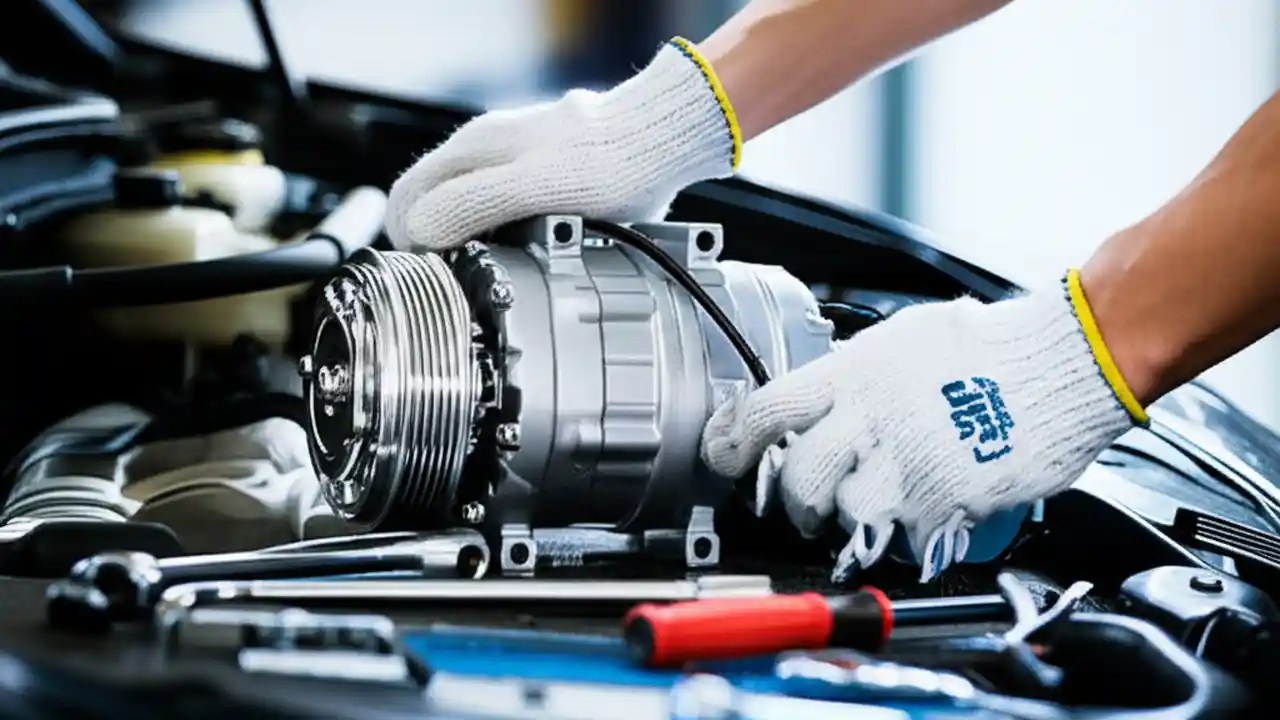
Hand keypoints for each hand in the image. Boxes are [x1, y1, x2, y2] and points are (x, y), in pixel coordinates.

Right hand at [385, 38, 740, 251]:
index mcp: (472, 150)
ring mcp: (513, 157)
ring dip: (467, 238)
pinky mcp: (541, 169)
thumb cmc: (607, 166)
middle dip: (434, 243)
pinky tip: (524, 248)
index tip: (432, 276)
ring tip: (489, 268)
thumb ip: (469, 210)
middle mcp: (486, 148)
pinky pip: (501, 204)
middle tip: (458, 280)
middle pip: (432, 201)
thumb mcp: (529, 192)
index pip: (406, 198)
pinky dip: (500, 231)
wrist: (661, 141)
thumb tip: (421, 233)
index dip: (408, 244)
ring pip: (466, 204)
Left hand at [700, 272, 1144, 581]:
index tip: (723, 456)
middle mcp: (870, 419)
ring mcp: (906, 464)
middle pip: (797, 479)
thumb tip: (815, 397)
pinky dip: (907, 533)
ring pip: (844, 513)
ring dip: (851, 518)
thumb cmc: (984, 347)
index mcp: (853, 375)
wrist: (1061, 362)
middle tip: (802, 504)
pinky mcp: (944, 501)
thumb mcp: (898, 340)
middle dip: (793, 501)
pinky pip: (903, 535)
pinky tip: (922, 509)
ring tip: (872, 504)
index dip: (731, 441)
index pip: (766, 410)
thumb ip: (850, 374)